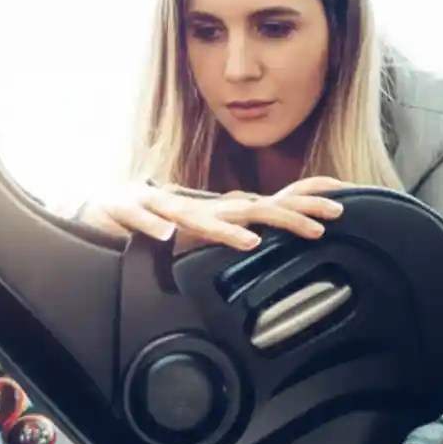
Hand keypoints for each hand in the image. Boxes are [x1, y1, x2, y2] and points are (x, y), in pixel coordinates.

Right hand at [79, 177, 350, 250]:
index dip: (304, 203)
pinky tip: (166, 239)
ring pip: (195, 218)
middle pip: (246, 210)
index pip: (267, 204)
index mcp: (214, 210)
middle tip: (319, 229)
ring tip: (248, 242)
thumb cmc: (155, 217)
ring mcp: (162, 206)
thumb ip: (230, 228)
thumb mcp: (200, 226)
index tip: (342, 206)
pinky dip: (153, 229)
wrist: (100, 202)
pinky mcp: (128, 209)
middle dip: (284, 218)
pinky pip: (142, 220)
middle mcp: (196, 205)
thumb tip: (265, 235)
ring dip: (222, 230)